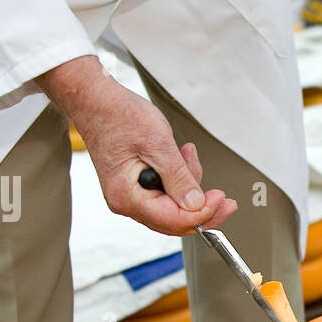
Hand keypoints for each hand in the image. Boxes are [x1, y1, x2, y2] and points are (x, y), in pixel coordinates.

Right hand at [37, 56, 235, 234]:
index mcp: (128, 196)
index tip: (221, 200)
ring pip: (172, 207)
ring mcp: (130, 196)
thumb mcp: (158, 143)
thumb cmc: (118, 115)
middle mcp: (126, 201)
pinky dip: (179, 180)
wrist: (96, 101)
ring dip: (189, 187)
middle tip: (225, 199)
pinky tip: (183, 159)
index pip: (173, 220)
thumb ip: (179, 178)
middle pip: (173, 220)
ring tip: (190, 155)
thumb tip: (197, 205)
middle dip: (202, 208)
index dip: (202, 214)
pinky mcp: (135, 187)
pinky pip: (164, 194)